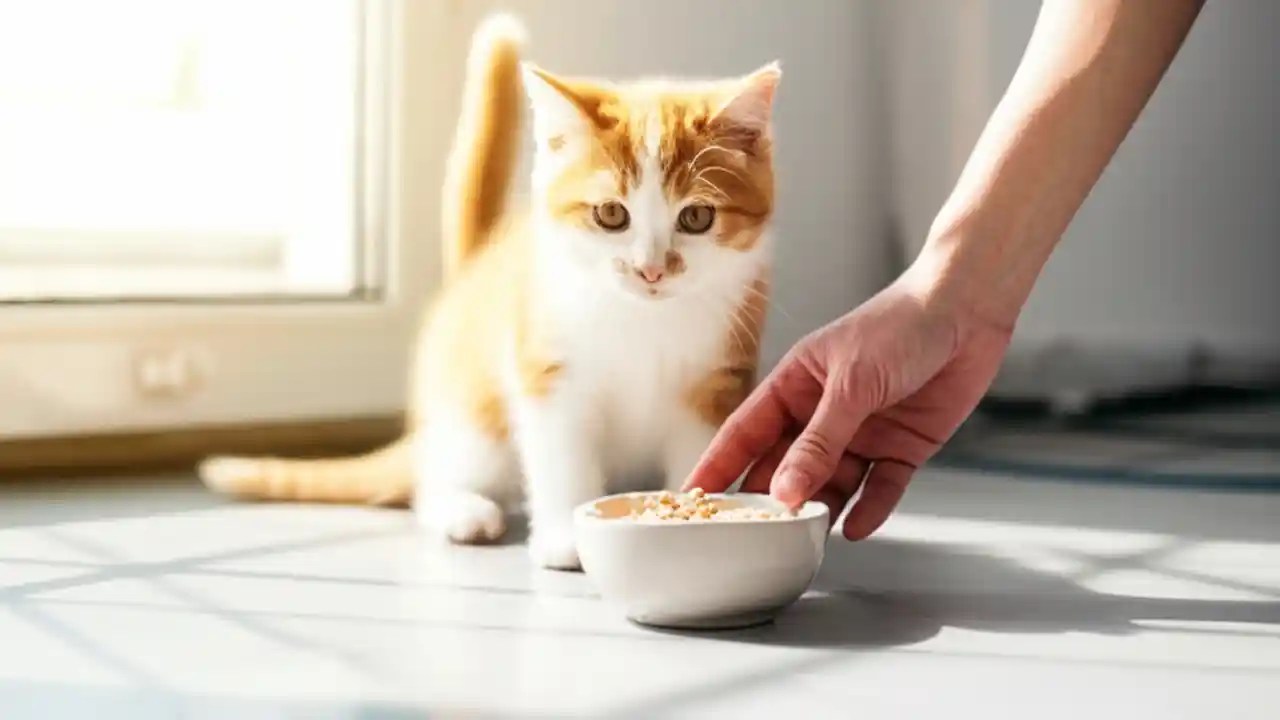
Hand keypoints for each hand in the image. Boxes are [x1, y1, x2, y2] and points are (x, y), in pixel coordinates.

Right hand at [684, 261, 1012, 539]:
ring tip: (805, 538)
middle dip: (770, 500)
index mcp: (796, 386)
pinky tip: (856, 528)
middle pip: (785, 467)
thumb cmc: (900, 325)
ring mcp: (862, 433)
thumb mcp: (851, 384)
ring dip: (820, 509)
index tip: (692, 498)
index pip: (746, 432)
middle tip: (752, 535)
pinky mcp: (901, 448)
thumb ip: (820, 442)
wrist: (967, 310)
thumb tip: (784, 490)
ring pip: (831, 485)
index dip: (718, 466)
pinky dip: (869, 509)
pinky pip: (878, 488)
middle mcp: (824, 413)